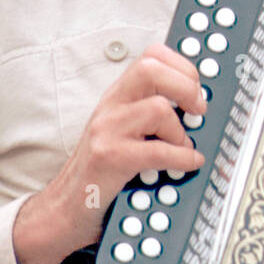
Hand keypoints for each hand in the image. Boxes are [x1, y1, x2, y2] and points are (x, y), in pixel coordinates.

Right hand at [13, 42, 206, 263]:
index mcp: (118, 96)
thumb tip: (199, 106)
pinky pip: (158, 150)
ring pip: (158, 108)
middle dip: (186, 86)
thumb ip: (151, 113)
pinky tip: (187, 164)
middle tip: (197, 111)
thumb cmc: (101, 171)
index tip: (197, 88)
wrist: (64, 208)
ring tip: (181, 146)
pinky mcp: (110, 158)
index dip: (182, 66)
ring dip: (180, 131)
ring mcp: (107, 130)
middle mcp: (110, 106)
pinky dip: (183, 158)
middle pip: (151, 68)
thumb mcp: (125, 131)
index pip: (151, 55)